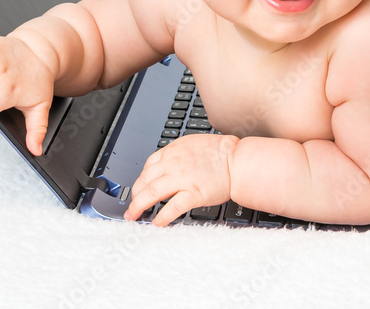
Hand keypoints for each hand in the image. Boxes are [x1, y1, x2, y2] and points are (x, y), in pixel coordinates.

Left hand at [123, 133, 238, 226]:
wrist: (238, 160)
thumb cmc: (221, 154)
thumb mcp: (193, 145)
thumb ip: (177, 155)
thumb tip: (167, 166)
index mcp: (173, 151)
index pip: (148, 166)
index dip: (140, 180)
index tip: (138, 189)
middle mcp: (173, 164)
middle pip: (144, 181)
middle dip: (134, 196)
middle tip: (131, 207)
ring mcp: (182, 179)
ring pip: (151, 193)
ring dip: (138, 207)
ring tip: (134, 216)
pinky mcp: (193, 193)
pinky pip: (171, 208)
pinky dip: (161, 218)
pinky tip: (156, 224)